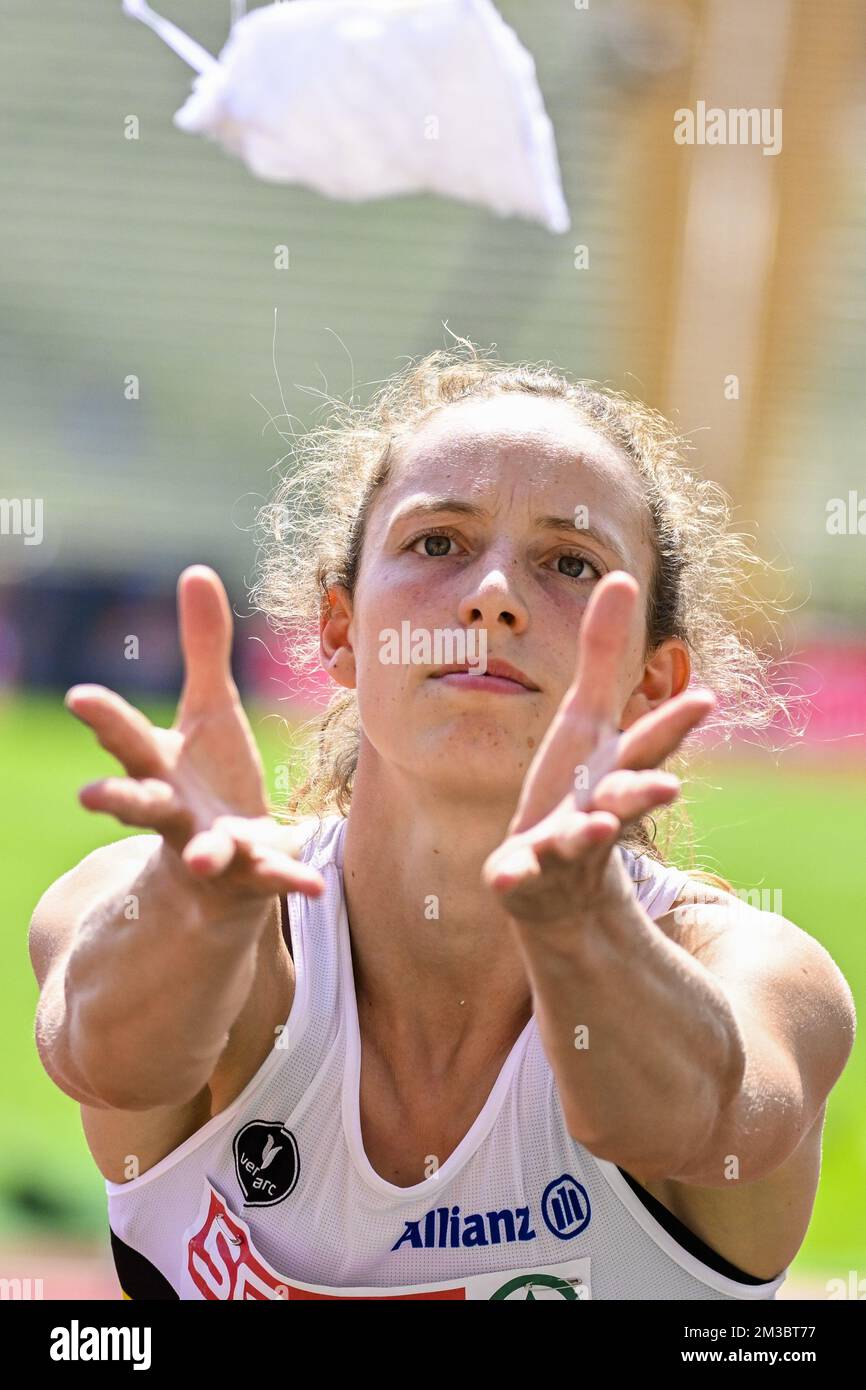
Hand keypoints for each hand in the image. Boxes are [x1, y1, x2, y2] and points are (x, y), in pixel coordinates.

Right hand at [65, 565, 324, 902]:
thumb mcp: (210, 708)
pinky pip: (270, 878)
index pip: (127, 738)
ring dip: (204, 852)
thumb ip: (203, 648)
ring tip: (205, 857)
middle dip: (118, 798)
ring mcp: (209, 846)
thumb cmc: (208, 775)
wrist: (222, 864)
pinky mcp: (249, 873)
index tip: (79, 697)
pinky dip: (289, 880)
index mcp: (160, 766)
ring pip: (200, 850)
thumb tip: (196, 570)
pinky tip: (314, 884)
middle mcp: (175, 810)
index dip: (104, 717)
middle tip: (89, 795)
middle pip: (142, 802)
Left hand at [481, 572, 714, 926]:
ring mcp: (565, 845)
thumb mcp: (586, 718)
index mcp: (616, 769)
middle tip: (667, 787)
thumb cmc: (577, 787)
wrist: (559, 885)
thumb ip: (602, 654)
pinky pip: (521, 878)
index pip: (649, 743)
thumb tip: (621, 573)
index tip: (706, 699)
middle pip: (626, 797)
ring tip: (591, 826)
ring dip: (587, 833)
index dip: (676, 723)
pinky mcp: (527, 874)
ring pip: (580, 840)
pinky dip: (516, 879)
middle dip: (645, 790)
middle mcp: (600, 808)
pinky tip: (505, 877)